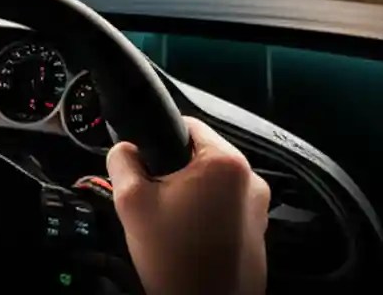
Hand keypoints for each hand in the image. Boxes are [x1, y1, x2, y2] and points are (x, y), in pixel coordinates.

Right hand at [107, 117, 270, 294]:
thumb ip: (122, 161)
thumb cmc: (174, 258)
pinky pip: (226, 208)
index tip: (145, 166)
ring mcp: (260, 207)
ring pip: (213, 184)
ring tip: (171, 224)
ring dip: (191, 196)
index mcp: (225, 161)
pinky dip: (207, 216)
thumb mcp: (131, 202)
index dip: (158, 141)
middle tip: (154, 201)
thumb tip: (125, 149)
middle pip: (201, 157)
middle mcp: (252, 178)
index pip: (186, 124)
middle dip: (174, 173)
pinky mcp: (260, 231)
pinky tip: (189, 240)